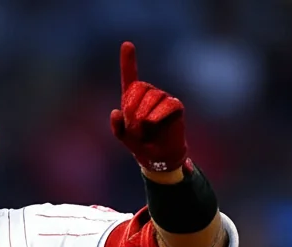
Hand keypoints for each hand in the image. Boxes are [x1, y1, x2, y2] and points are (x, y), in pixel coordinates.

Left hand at [109, 42, 187, 172]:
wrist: (158, 157)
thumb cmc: (141, 144)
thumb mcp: (124, 137)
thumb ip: (117, 126)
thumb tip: (116, 112)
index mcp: (133, 98)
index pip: (130, 76)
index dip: (128, 61)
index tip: (127, 44)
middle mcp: (149, 94)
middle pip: (139, 88)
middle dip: (132, 110)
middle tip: (134, 128)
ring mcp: (163, 98)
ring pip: (151, 98)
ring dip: (143, 118)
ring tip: (144, 131)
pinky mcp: (176, 106)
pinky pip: (166, 106)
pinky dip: (156, 118)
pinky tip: (154, 126)